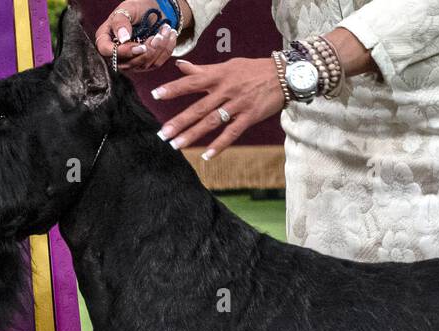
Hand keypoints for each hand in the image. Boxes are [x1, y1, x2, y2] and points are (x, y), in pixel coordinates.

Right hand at [94, 1, 178, 72]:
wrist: (153, 10)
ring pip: (145, 63)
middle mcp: (117, 53)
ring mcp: (132, 61)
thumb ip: (120, 22)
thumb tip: (122, 38)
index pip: (106, 51)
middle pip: (129, 62)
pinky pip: (157, 62)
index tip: (140, 46)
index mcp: (106, 38)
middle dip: (147, 50)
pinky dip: (166, 49)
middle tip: (158, 35)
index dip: (123, 52)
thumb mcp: (127, 9)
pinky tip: (170, 35)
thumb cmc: (136, 8)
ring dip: (159, 48)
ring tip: (166, 30)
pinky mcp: (146, 64)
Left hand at [152, 57, 285, 159]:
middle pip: (198, 108)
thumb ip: (203, 70)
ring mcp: (237, 105)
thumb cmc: (252, 70)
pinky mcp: (249, 117)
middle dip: (179, 122)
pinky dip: (219, 145)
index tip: (156, 95)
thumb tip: (180, 66)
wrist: (283, 75)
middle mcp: (225, 91)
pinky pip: (231, 133)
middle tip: (162, 134)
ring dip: (193, 135)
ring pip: (211, 122)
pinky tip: (206, 155)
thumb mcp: (227, 66)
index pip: (192, 82)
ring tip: (177, 146)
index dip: (174, 88)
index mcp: (218, 76)